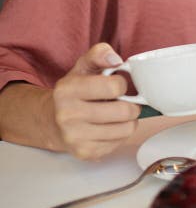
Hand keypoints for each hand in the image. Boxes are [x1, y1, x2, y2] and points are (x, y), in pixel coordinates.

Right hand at [52, 43, 140, 159]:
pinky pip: (120, 142)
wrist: (52, 121)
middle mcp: (67, 115)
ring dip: (128, 121)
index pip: (114, 87)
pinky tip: (109, 127)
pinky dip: (120, 134)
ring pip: (126, 129)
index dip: (122, 85)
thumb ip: (99, 54)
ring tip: (117, 115)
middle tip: (123, 102)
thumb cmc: (75, 92)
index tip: (117, 86)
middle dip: (130, 105)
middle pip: (124, 111)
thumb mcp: (83, 67)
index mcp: (67, 90)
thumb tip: (115, 58)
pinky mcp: (85, 152)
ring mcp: (75, 137)